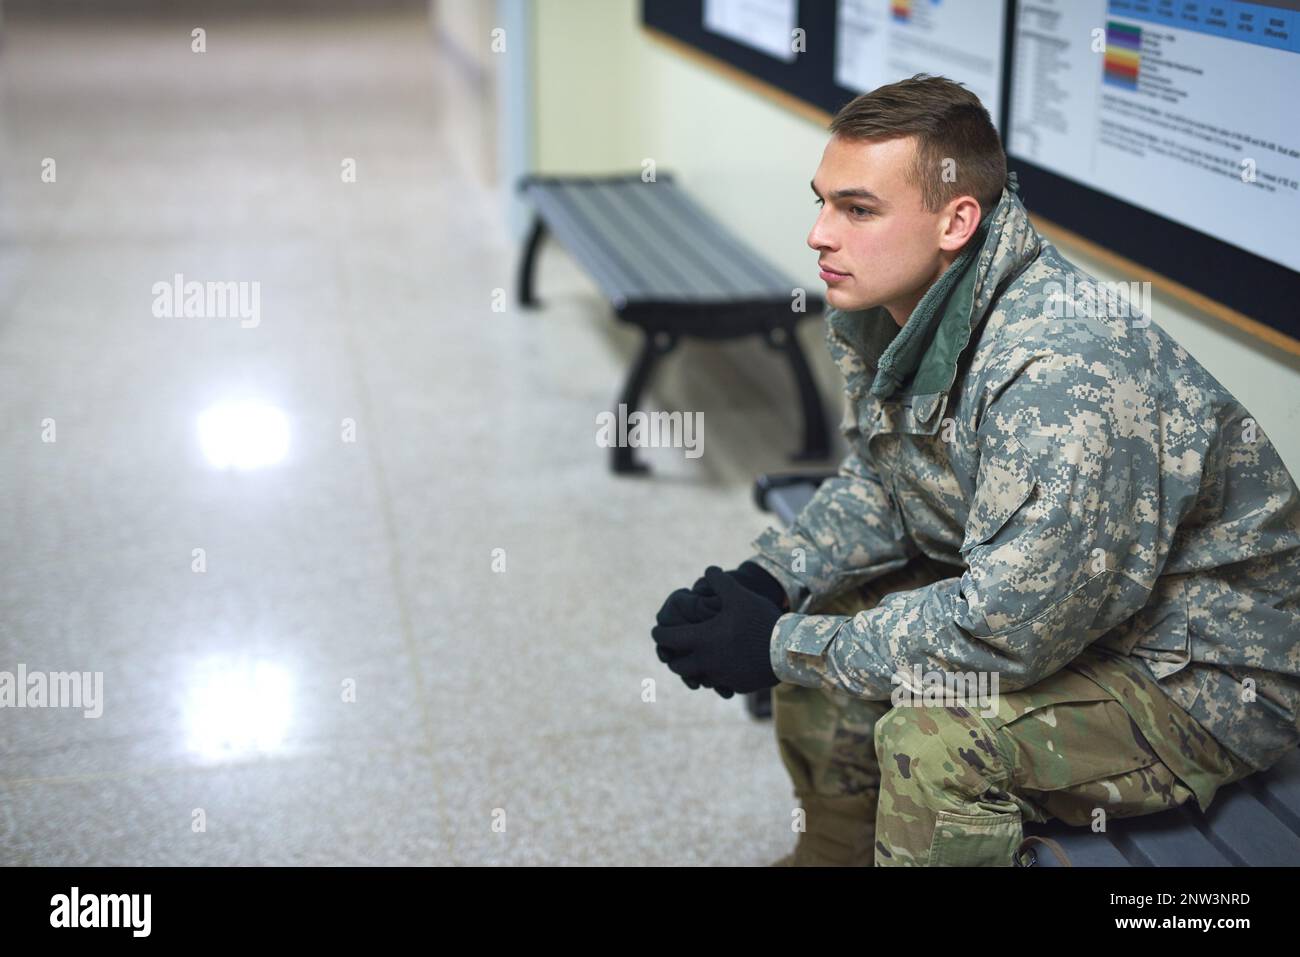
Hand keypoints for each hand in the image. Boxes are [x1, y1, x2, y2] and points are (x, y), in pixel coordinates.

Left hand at [652, 567, 782, 694]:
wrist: (788, 650)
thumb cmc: (761, 621)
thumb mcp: (739, 596)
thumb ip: (720, 581)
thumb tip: (709, 570)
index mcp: (702, 640)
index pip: (669, 639)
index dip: (660, 633)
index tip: (656, 630)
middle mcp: (707, 662)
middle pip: (677, 666)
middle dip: (671, 657)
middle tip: (672, 650)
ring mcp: (721, 677)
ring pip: (696, 678)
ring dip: (692, 669)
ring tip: (694, 659)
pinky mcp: (737, 686)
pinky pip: (718, 684)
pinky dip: (714, 676)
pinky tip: (719, 667)